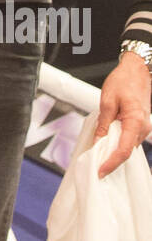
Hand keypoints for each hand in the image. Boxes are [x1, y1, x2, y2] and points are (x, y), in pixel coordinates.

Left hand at [94, 52, 150, 177]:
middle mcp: (143, 127)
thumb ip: (103, 124)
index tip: (100, 171)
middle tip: (95, 165)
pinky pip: (130, 138)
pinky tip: (108, 141)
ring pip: (128, 146)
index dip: (111, 164)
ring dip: (114, 151)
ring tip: (98, 154)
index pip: (123, 151)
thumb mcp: (107, 101)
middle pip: (126, 151)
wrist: (138, 69)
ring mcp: (144, 127)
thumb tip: (98, 142)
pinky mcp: (141, 124)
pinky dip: (119, 142)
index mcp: (134, 122)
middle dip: (111, 160)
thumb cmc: (124, 81)